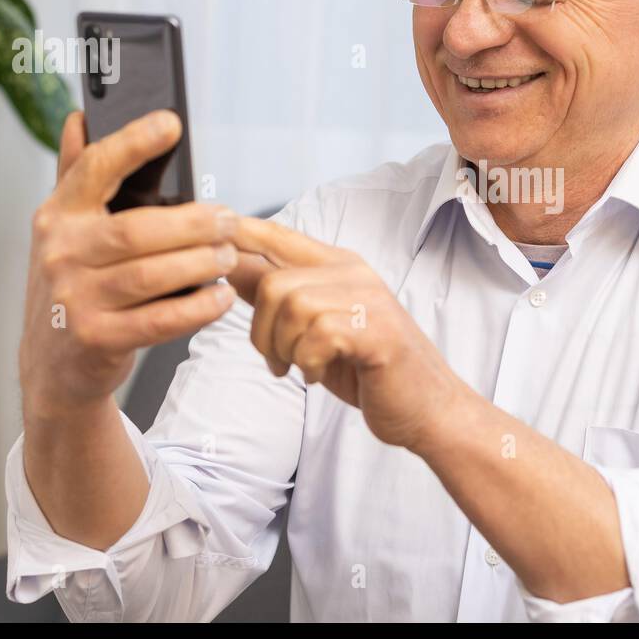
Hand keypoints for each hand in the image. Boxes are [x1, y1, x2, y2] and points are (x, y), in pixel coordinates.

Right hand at [19, 109, 240, 415]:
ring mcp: (75, 299)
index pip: (94, 168)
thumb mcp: (65, 230)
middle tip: (229, 220)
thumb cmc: (74, 285)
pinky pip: (160, 319)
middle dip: (195, 224)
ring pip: (152, 274)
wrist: (54, 364)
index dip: (133, 143)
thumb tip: (80, 118)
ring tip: (228, 256)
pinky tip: (219, 297)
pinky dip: (197, 308)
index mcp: (57, 216)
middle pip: (138, 229)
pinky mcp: (97, 339)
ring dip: (202, 263)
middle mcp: (60, 254)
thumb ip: (75, 174)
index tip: (171, 124)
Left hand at [227, 217, 457, 449]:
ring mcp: (368, 300)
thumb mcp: (313, 328)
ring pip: (292, 309)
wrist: (424, 406)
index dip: (240, 232)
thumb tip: (229, 268)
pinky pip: (317, 336)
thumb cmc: (368, 368)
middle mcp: (354, 274)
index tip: (213, 233)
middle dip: (261, 331)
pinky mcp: (376, 332)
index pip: (278, 236)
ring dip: (285, 350)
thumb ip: (276, 297)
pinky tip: (318, 374)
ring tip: (300, 368)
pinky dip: (307, 364)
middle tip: (277, 359)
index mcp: (338, 267)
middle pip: (273, 283)